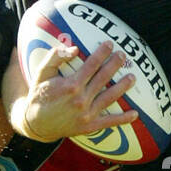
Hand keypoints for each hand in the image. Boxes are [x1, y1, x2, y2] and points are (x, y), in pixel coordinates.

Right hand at [22, 39, 137, 141]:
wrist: (36, 124)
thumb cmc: (39, 95)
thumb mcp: (41, 73)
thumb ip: (55, 58)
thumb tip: (74, 49)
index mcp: (71, 85)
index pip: (91, 65)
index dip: (102, 53)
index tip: (110, 44)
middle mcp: (81, 99)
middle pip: (103, 78)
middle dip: (115, 64)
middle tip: (123, 55)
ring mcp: (87, 114)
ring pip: (110, 97)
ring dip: (123, 87)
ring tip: (133, 77)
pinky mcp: (90, 126)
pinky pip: (109, 122)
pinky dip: (123, 119)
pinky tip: (135, 114)